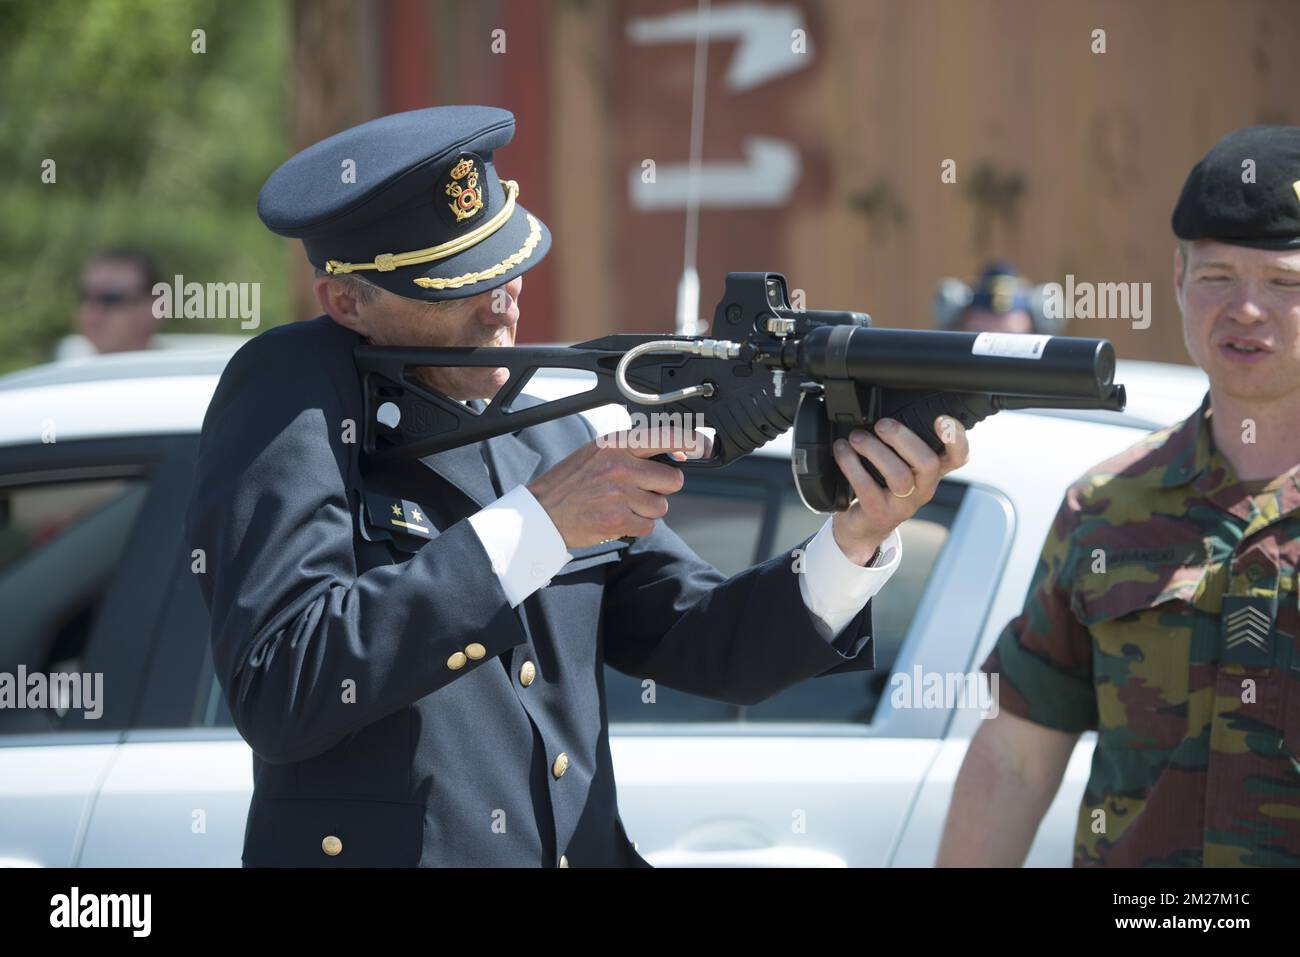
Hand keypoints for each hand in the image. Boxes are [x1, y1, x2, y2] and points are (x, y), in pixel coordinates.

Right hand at [528, 428, 711, 547]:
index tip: (703, 445)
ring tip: (621, 505)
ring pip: (661, 506)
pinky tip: (616, 519)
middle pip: (672, 479)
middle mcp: (619, 465)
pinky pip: (648, 526)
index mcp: (615, 444)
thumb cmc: (569, 483)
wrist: (540, 514)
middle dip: (661, 488)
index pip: (664, 436)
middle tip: (638, 490)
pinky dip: (636, 526)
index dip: (690, 442)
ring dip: (647, 510)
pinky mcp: (618, 519)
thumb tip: (675, 454)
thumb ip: (632, 451)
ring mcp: (619, 493)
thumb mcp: (596, 453)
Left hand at [829, 415, 969, 563]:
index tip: (942, 419)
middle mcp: (923, 489)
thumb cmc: (880, 487)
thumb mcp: (897, 464)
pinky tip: (842, 451)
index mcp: (931, 473)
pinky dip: (851, 464)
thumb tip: (886, 411)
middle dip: (902, 437)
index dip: (956, 438)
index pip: (958, 457)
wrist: (862, 526)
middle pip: (928, 462)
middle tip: (881, 425)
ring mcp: (903, 505)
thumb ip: (900, 443)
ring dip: (874, 450)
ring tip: (856, 437)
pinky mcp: (879, 513)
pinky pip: (867, 487)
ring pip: (899, 475)